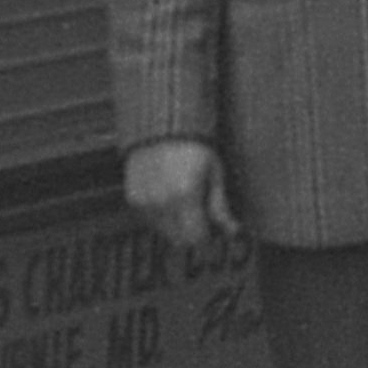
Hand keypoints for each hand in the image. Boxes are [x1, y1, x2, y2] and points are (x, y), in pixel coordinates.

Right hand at [122, 136, 234, 253]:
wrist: (162, 126)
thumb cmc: (195, 148)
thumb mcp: (215, 173)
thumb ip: (221, 206)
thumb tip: (234, 232)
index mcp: (185, 196)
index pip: (197, 238)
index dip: (208, 237)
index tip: (215, 229)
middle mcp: (162, 203)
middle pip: (180, 240)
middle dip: (193, 234)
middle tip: (202, 217)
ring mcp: (144, 203)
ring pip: (165, 232)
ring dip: (178, 226)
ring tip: (186, 200)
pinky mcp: (133, 199)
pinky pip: (151, 220)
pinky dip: (162, 216)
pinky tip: (171, 195)